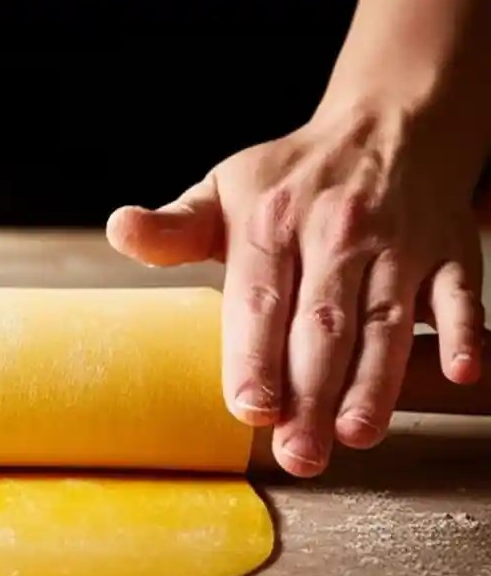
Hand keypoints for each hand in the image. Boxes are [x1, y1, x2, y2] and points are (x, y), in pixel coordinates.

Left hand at [106, 105, 486, 476]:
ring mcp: (397, 245)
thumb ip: (174, 229)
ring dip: (374, 381)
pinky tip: (459, 372)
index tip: (250, 408)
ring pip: (385, 321)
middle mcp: (335, 235)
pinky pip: (460, 295)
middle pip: (322, 324)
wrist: (391, 121)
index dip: (255, 356)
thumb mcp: (223, 189)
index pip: (259, 300)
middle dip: (310, 393)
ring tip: (356, 434)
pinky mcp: (450, 253)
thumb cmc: (292, 178)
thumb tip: (119, 229)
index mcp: (271, 224)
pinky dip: (465, 332)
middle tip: (300, 455)